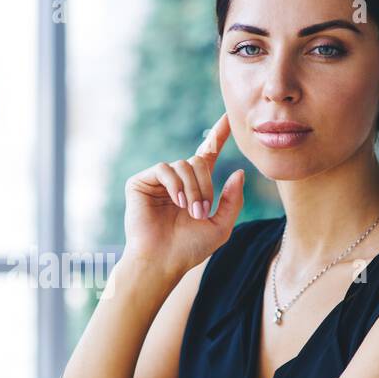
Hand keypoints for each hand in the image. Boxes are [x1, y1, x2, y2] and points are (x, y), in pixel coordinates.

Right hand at [122, 113, 245, 278]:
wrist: (162, 261)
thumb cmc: (189, 249)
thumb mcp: (221, 226)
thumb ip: (233, 200)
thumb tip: (238, 171)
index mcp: (195, 187)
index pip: (208, 154)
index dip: (218, 135)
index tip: (229, 117)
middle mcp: (176, 180)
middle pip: (198, 161)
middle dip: (205, 185)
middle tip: (202, 210)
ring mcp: (157, 181)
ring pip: (183, 164)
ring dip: (192, 188)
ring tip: (190, 211)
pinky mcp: (140, 183)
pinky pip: (164, 168)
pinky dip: (174, 183)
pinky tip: (176, 201)